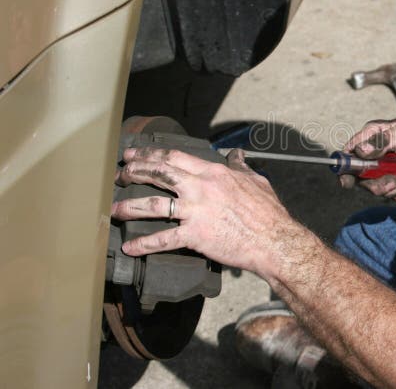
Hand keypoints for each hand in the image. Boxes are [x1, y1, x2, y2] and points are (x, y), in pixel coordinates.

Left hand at [111, 147, 294, 277]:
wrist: (275, 240)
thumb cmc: (269, 213)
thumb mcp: (257, 181)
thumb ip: (241, 167)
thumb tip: (237, 155)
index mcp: (214, 173)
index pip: (176, 157)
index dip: (151, 154)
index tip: (134, 154)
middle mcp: (201, 188)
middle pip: (160, 174)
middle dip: (134, 171)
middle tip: (118, 174)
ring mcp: (197, 211)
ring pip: (154, 205)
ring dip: (130, 206)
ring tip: (113, 209)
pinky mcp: (195, 236)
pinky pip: (164, 239)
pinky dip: (144, 244)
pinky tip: (129, 248)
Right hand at [340, 119, 395, 201]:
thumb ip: (383, 141)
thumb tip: (360, 150)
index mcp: (371, 139)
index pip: (348, 154)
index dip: (344, 168)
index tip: (347, 180)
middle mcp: (374, 157)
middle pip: (360, 179)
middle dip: (378, 184)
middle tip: (392, 182)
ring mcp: (384, 173)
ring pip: (380, 190)